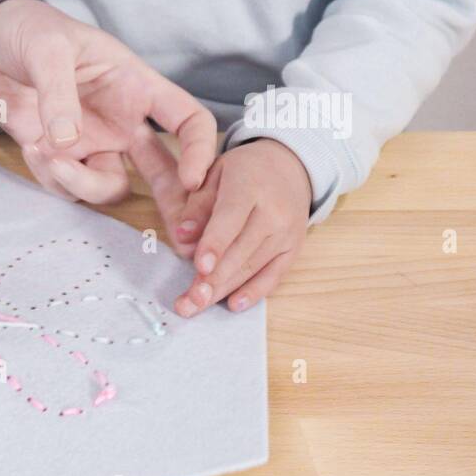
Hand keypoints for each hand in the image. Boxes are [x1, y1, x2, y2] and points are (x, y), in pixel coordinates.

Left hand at [0, 0, 216, 255]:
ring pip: (109, 187)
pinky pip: (67, 186)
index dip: (198, 150)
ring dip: (81, 183)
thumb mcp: (47, 48)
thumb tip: (67, 140)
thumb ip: (59, 91)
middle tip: (179, 235)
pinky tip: (29, 145)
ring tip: (45, 152)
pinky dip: (49, 176)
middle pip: (161, 170)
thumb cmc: (29, 31)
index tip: (191, 179)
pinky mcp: (61, 158)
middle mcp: (122, 121)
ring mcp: (93, 143)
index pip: (186, 119)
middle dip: (172, 202)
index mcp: (136, 86)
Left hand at [172, 139, 310, 315]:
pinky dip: (253, 293)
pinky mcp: (293, 249)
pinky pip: (274, 276)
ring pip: (252, 268)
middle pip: (240, 252)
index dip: (215, 245)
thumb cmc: (243, 172)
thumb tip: (182, 236)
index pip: (230, 220)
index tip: (199, 267)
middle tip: (186, 303)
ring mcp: (287, 233)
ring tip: (195, 307)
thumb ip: (197, 204)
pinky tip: (233, 305)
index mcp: (250, 186)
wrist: (290, 168)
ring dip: (223, 291)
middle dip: (212, 280)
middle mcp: (274, 212)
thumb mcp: (215, 173)